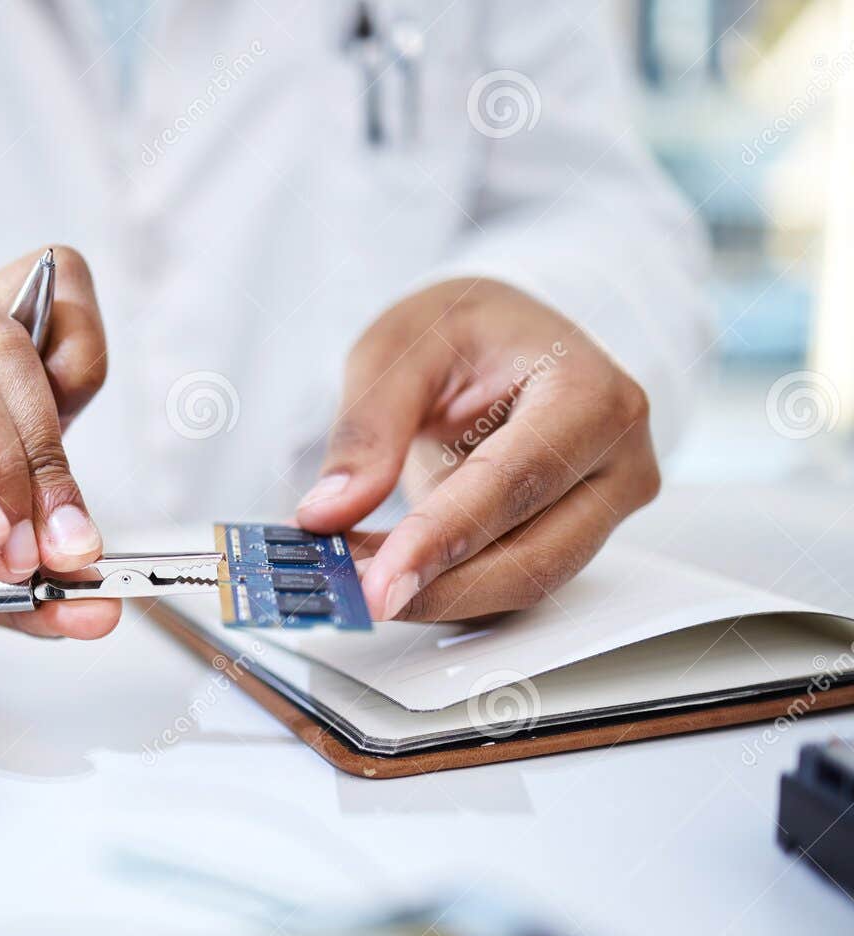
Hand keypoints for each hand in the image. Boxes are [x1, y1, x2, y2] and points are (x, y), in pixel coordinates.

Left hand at [296, 278, 659, 620]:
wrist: (506, 341)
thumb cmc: (466, 330)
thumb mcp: (400, 349)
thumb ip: (367, 428)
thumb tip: (329, 511)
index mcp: (591, 394)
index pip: (514, 482)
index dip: (442, 539)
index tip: (381, 583)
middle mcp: (616, 462)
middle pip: (531, 557)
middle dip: (433, 587)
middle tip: (350, 594)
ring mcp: (603, 510)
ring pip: (520, 585)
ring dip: (430, 594)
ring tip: (351, 578)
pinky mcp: (572, 541)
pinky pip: (504, 584)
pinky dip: (439, 587)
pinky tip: (379, 572)